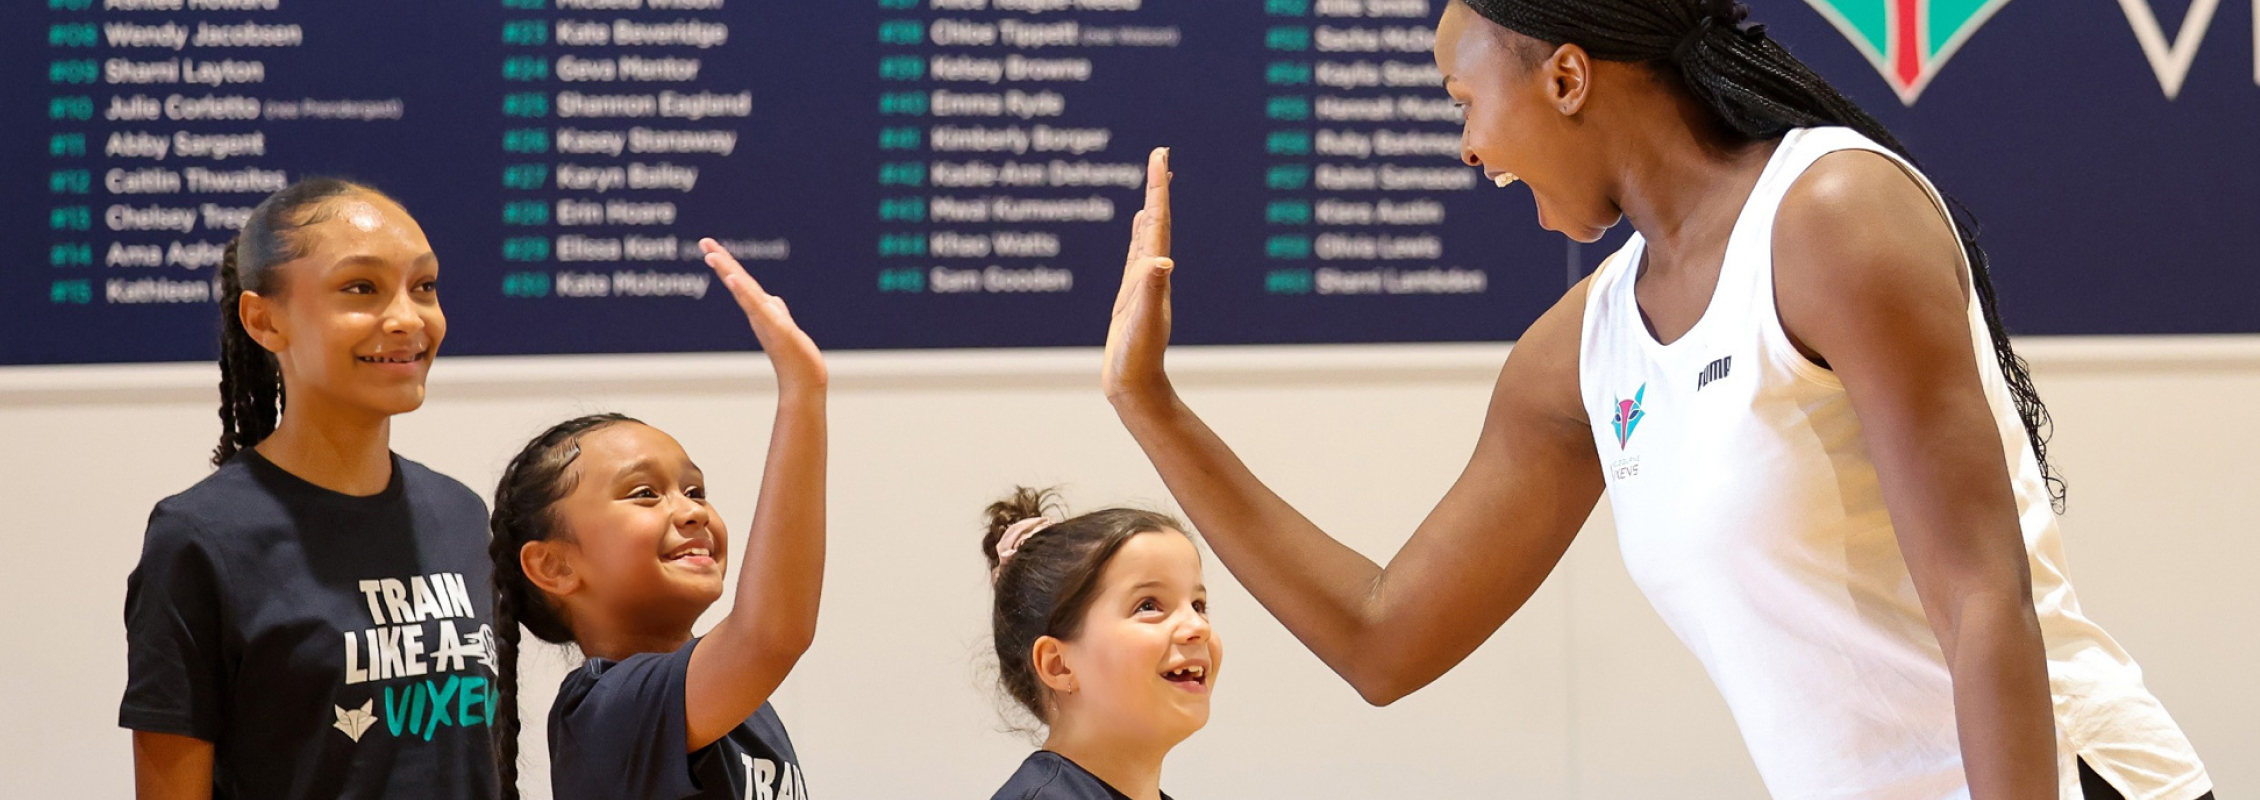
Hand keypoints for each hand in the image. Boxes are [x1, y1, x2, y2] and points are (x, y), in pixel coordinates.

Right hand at [703, 238, 826, 391]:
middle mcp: (758, 313)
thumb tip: (773, 299)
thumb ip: (777, 311)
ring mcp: (765, 321)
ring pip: (744, 292)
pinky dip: (744, 294)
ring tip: (713, 256)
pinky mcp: (777, 329)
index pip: (741, 281)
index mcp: (760, 310)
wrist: (803, 381)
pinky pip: (758, 308)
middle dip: (722, 261)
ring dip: (728, 272)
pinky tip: (733, 280)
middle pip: (737, 282)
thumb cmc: (794, 357)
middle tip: (704, 242)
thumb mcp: (785, 327)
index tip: (710, 246)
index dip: (727, 263)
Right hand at [1102, 147, 1174, 407]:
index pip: (1158, 221)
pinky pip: (1135, 255)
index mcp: (1153, 271)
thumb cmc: (1138, 357)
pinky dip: (1138, 236)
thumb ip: (1150, 290)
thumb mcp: (1142, 321)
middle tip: (1160, 156)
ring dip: (1151, 209)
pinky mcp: (1131, 296)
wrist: (1136, 386)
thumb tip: (1162, 262)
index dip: (1158, 187)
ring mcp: (1142, 283)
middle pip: (1157, 221)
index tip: (1161, 154)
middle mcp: (1152, 273)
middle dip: (1157, 187)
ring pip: (1148, 236)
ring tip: (1154, 186)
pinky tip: (1139, 228)